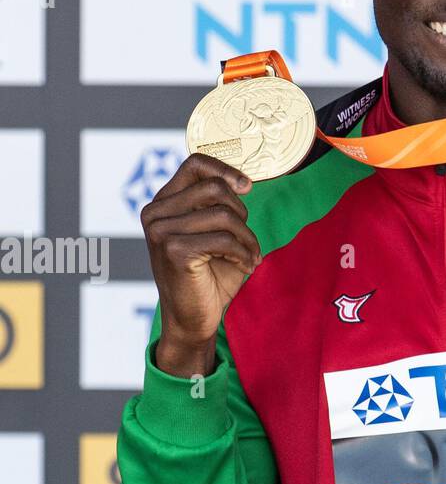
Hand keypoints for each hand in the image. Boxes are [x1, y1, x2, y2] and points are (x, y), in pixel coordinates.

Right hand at [140, 154, 259, 377]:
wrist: (193, 320)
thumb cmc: (209, 277)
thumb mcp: (215, 235)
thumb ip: (220, 206)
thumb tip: (243, 181)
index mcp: (164, 203)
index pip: (195, 163)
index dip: (226, 169)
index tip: (247, 188)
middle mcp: (155, 212)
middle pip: (215, 188)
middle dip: (242, 214)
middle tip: (248, 240)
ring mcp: (160, 231)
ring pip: (224, 215)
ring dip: (248, 238)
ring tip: (251, 256)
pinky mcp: (173, 251)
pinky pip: (224, 239)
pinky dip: (244, 253)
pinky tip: (246, 267)